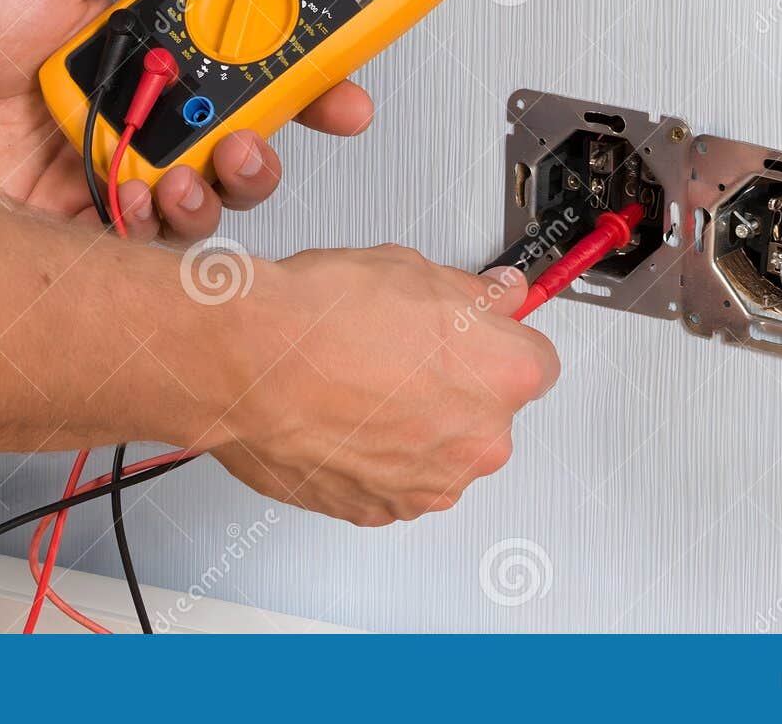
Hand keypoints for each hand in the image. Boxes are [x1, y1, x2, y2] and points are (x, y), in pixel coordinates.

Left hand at [0, 0, 374, 239]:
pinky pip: (138, 245)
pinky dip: (154, 228)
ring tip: (184, 169)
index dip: (308, 84)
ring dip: (212, 191)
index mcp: (152, 55)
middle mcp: (142, 116)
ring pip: (202, 200)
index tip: (345, 91)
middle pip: (242, 144)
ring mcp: (113, 172)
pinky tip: (137, 198)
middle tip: (261, 137)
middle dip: (272, 148)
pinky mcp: (74, 224)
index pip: (253, 72)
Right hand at [196, 248, 558, 525]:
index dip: (498, 343)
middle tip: (405, 353)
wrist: (245, 364)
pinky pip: (395, 481)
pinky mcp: (379, 510)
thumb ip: (473, 294)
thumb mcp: (412, 271)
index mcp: (503, 376)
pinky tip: (343, 417)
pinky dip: (377, 458)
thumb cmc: (318, 319)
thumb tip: (498, 297)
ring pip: (441, 452)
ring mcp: (429, 485)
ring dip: (417, 427)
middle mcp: (478, 441)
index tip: (478, 335)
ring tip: (363, 384)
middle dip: (458, 388)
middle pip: (490, 414)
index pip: (536, 361)